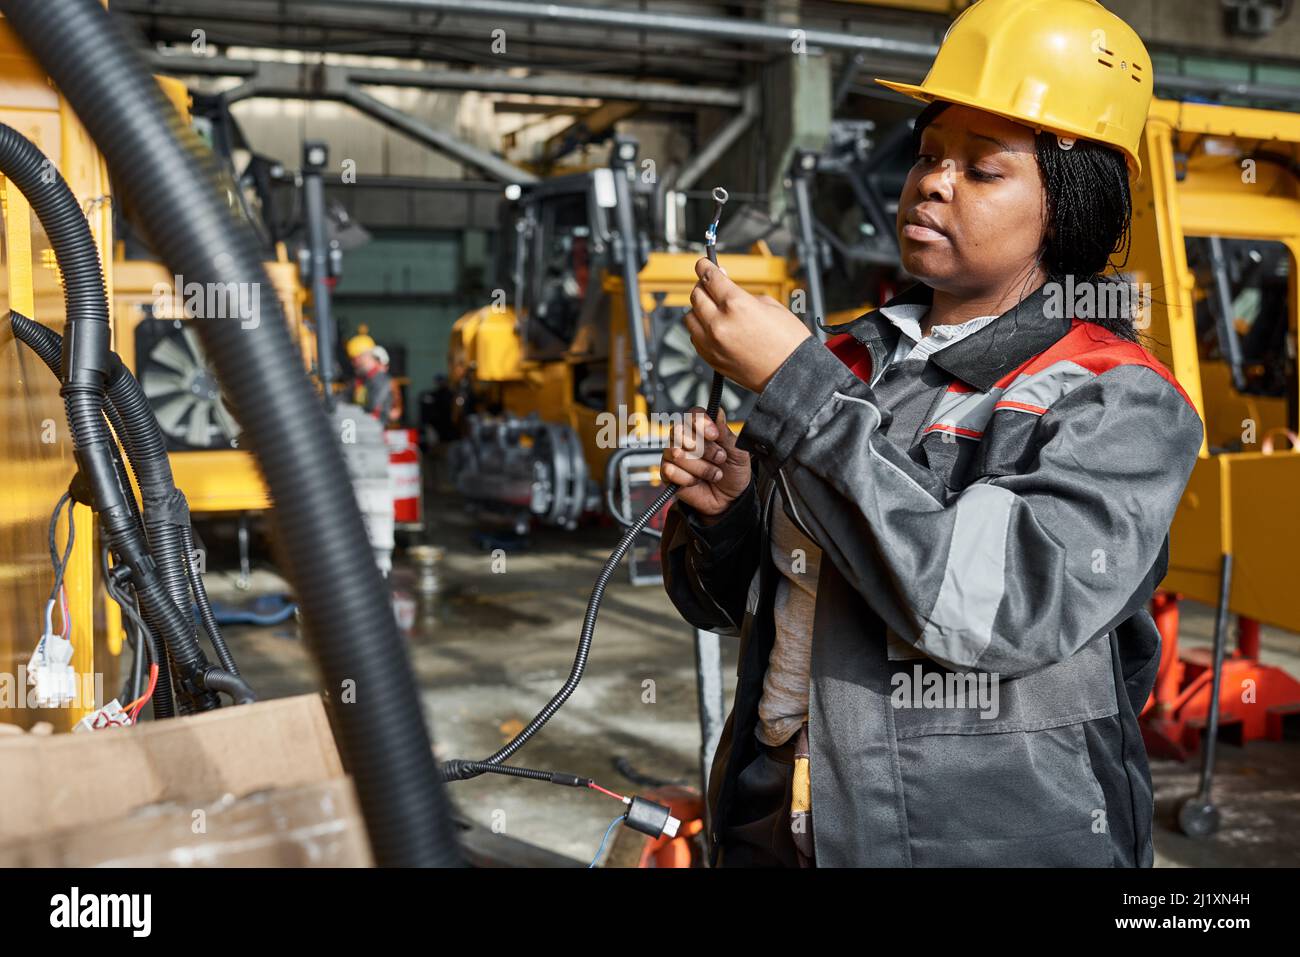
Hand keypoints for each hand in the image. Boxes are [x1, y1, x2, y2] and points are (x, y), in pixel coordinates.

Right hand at [661, 406, 749, 518]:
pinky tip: (697, 481)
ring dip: (701, 467)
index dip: (702, 423)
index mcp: (701, 429)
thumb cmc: (732, 472)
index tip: (715, 435)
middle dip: (704, 449)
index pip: (693, 414)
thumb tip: (718, 413)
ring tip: (713, 473)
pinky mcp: (667, 473)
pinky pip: (670, 471)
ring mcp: (673, 455)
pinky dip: (689, 479)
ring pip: (676, 453)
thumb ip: (726, 433)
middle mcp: (684, 438)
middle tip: (719, 458)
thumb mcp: (737, 452)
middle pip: (681, 432)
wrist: (729, 499)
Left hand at [683, 257, 811, 392]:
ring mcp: (712, 343)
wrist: (792, 375)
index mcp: (736, 304)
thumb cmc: (789, 342)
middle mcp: (719, 323)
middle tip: (710, 283)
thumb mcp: (770, 305)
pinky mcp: (710, 358)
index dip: (705, 266)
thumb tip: (724, 288)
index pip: (710, 277)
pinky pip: (694, 336)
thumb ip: (742, 294)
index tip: (702, 263)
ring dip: (699, 308)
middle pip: (696, 294)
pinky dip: (700, 328)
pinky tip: (713, 326)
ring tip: (713, 307)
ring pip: (690, 316)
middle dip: (703, 285)